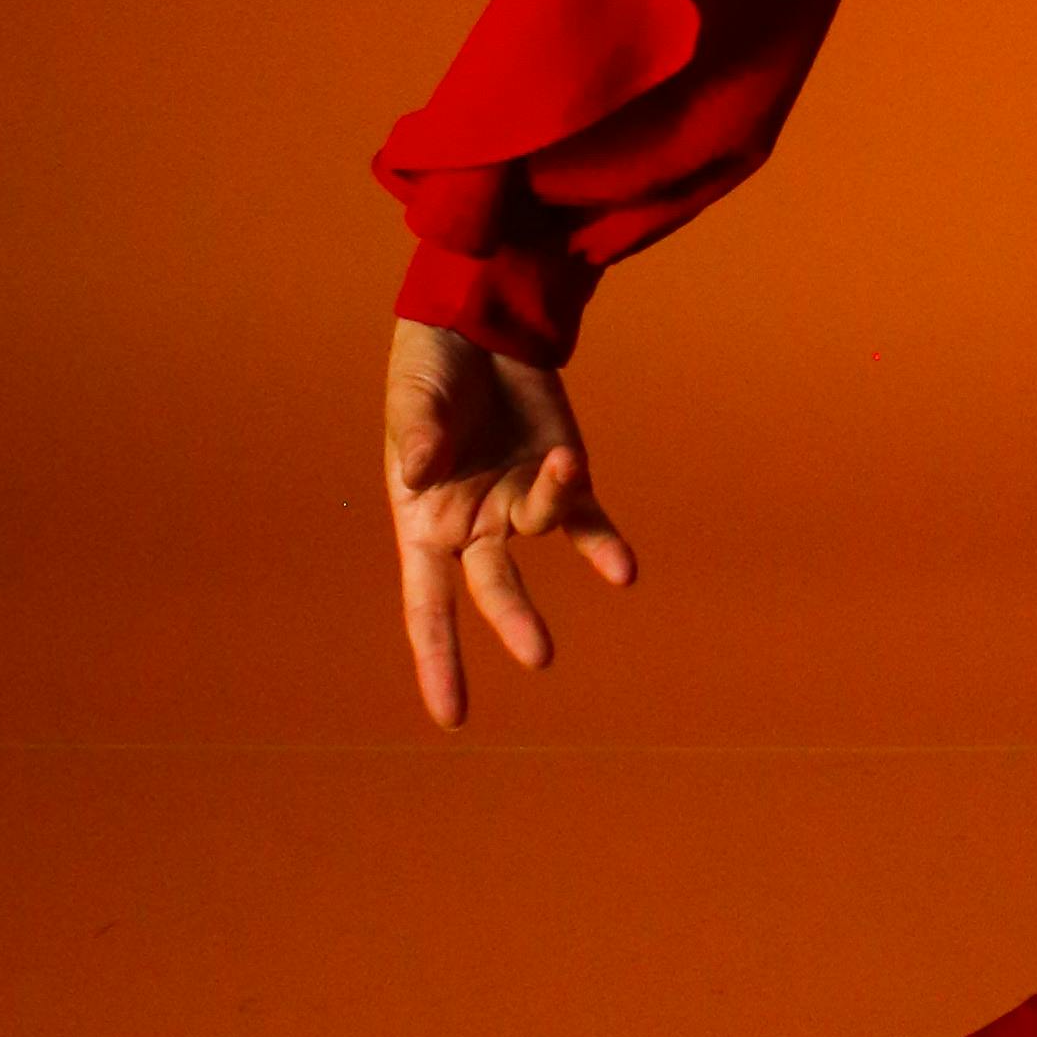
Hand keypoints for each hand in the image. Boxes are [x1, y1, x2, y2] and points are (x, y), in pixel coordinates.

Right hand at [385, 308, 636, 733]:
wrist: (477, 320)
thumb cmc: (428, 369)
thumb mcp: (413, 402)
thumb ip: (418, 439)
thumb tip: (419, 475)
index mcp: (424, 521)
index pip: (428, 607)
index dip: (440, 660)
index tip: (453, 716)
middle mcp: (474, 523)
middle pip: (493, 587)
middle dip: (515, 620)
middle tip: (540, 653)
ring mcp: (520, 498)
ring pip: (541, 526)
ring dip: (554, 499)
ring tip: (560, 461)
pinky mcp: (564, 471)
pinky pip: (587, 518)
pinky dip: (604, 545)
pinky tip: (623, 572)